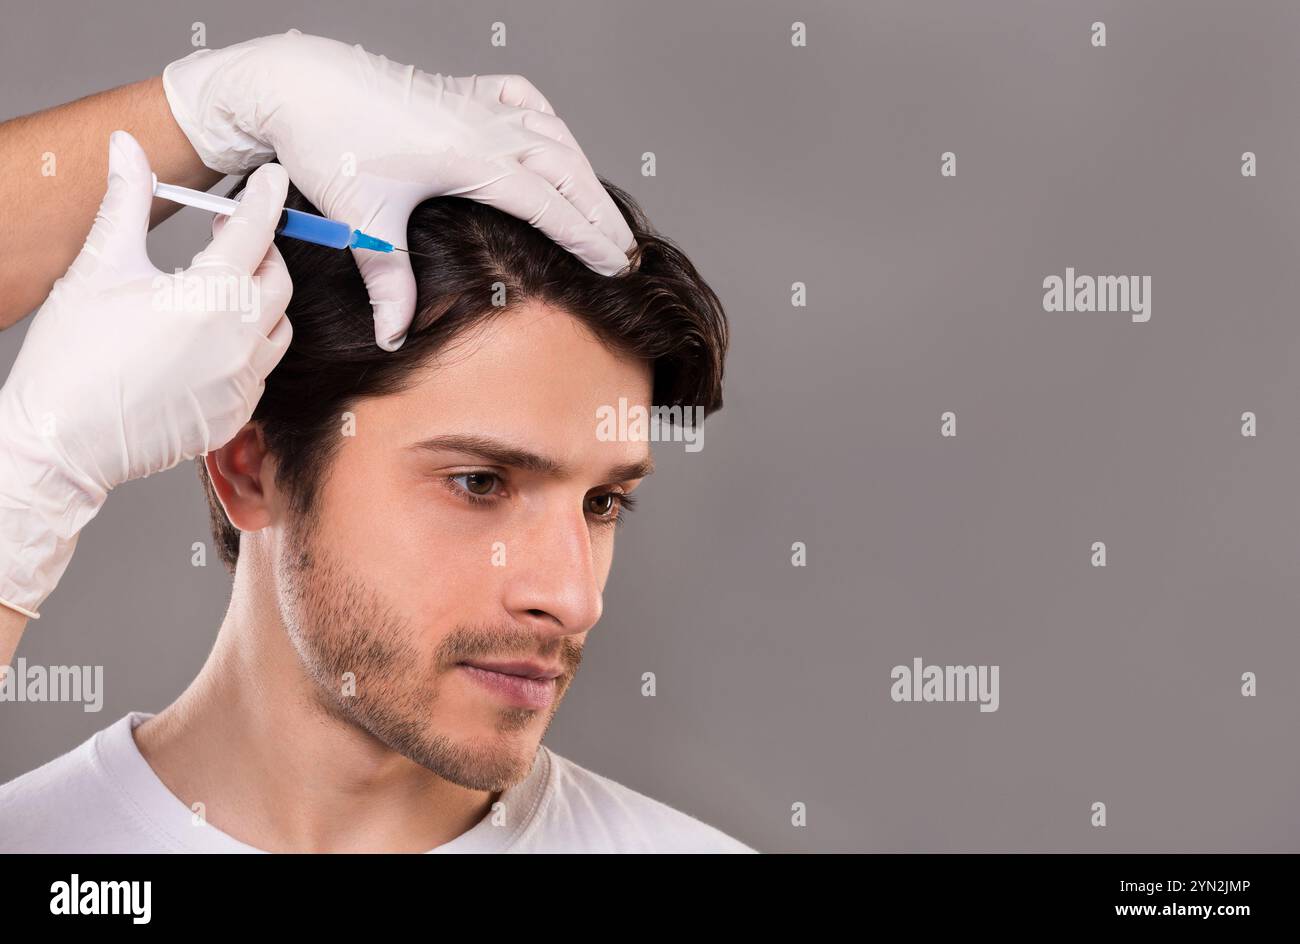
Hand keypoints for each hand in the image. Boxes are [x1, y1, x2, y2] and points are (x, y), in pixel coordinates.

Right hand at [0, 130, 291, 616]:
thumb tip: (126, 147)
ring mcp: (243, 382)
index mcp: (208, 298)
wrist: (61, 441)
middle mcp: (238, 341)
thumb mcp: (99, 268)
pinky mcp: (238, 412)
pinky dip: (249, 344)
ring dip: (260, 299)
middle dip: (261, 250)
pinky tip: (212, 336)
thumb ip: (124, 202)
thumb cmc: (72, 356)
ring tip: (219, 287)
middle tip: (227, 236)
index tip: (272, 179)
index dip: (265, 198)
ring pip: (279, 325)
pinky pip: (263, 368)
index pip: (256, 231)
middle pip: (277, 278)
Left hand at [161, 29, 636, 349]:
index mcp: (470, 156)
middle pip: (567, 170)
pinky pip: (522, 100)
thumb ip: (389, 281)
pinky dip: (546, 121)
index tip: (617, 266)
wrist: (294, 80)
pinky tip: (551, 139)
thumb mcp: (363, 218)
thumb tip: (397, 338)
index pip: (550, 204)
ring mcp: (474, 102)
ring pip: (552, 134)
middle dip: (601, 213)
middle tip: (628, 252)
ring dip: (583, 172)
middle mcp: (483, 124)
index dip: (588, 238)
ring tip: (603, 211)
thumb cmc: (325, 140)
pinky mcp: (459, 90)